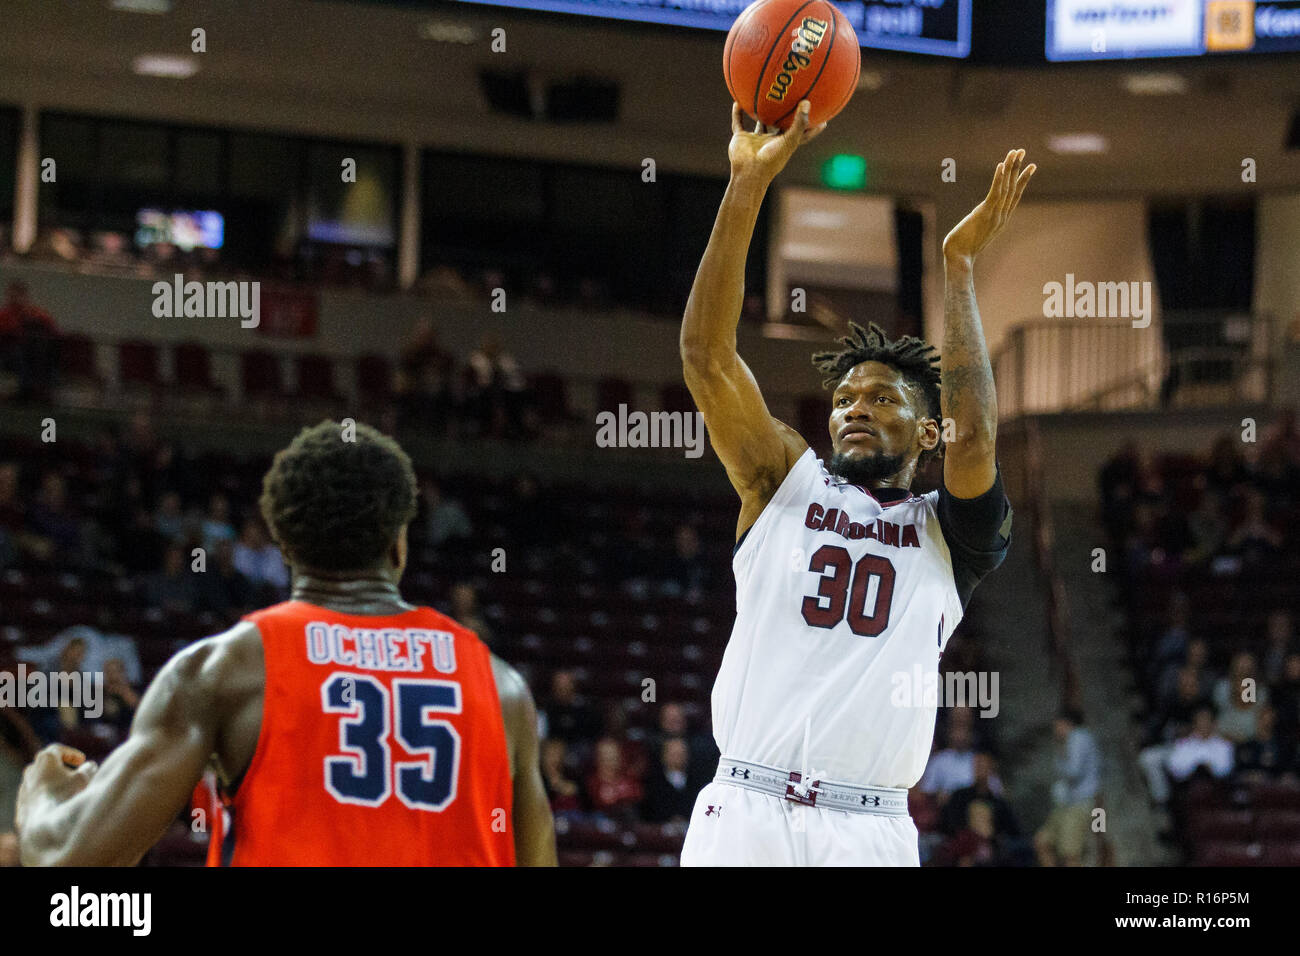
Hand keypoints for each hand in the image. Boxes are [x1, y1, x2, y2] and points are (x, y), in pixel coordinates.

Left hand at [15, 744, 95, 834]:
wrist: (42, 824)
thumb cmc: (64, 796)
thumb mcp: (84, 779)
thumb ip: (89, 769)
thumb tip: (90, 767)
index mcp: (45, 759)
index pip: (57, 750)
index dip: (71, 754)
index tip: (82, 761)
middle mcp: (31, 771)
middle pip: (46, 766)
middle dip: (62, 770)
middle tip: (75, 777)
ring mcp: (24, 789)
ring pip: (40, 782)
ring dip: (54, 785)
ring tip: (68, 794)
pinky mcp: (22, 805)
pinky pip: (36, 799)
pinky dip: (48, 799)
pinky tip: (59, 808)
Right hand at [728, 101, 826, 187]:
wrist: (749, 171)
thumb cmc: (772, 159)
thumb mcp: (790, 140)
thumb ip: (799, 122)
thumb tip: (807, 102)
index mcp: (784, 144)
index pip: (800, 133)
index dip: (811, 126)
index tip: (823, 118)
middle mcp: (771, 141)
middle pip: (779, 125)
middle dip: (784, 115)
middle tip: (792, 98)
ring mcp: (755, 140)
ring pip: (759, 123)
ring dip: (760, 112)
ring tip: (764, 95)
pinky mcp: (741, 138)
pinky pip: (738, 123)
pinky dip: (737, 113)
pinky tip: (738, 101)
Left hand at [943, 148, 1035, 267]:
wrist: (959, 259)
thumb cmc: (962, 249)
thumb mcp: (976, 233)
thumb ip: (980, 223)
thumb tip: (975, 219)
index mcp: (1001, 219)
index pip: (1015, 195)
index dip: (1022, 180)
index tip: (1030, 166)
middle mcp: (1002, 215)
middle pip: (1013, 187)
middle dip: (1018, 168)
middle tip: (1022, 151)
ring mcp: (995, 214)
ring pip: (1006, 187)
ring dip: (1011, 168)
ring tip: (1015, 152)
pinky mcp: (984, 213)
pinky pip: (994, 193)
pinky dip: (998, 178)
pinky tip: (1001, 165)